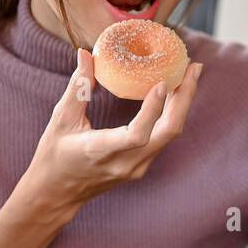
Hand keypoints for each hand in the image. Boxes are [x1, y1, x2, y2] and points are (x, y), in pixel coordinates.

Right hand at [14, 48, 201, 217]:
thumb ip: (78, 87)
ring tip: (190, 74)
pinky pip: (164, 138)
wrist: (57, 194)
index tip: (162, 83)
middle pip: (168, 132)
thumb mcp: (60, 120)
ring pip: (170, 135)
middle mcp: (125, 163)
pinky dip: (172, 114)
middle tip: (193, 68)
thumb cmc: (54, 155)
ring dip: (183, 104)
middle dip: (185, 98)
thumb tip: (85, 53)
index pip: (137, 135)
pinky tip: (176, 93)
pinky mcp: (142, 166)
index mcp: (100, 151)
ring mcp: (137, 168)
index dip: (153, 110)